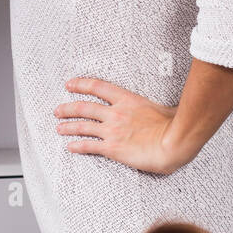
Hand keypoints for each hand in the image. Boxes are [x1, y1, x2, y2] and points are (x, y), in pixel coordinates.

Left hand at [54, 76, 184, 173]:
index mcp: (127, 100)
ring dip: (68, 127)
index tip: (70, 84)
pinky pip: (89, 145)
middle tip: (58, 110)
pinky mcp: (112, 147)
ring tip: (58, 128)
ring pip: (82, 126)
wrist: (174, 142)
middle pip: (84, 107)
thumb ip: (157, 109)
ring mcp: (112, 130)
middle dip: (67, 108)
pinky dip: (76, 146)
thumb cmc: (175, 126)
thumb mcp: (164, 108)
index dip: (81, 84)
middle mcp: (115, 113)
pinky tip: (69, 147)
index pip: (98, 87)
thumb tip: (165, 111)